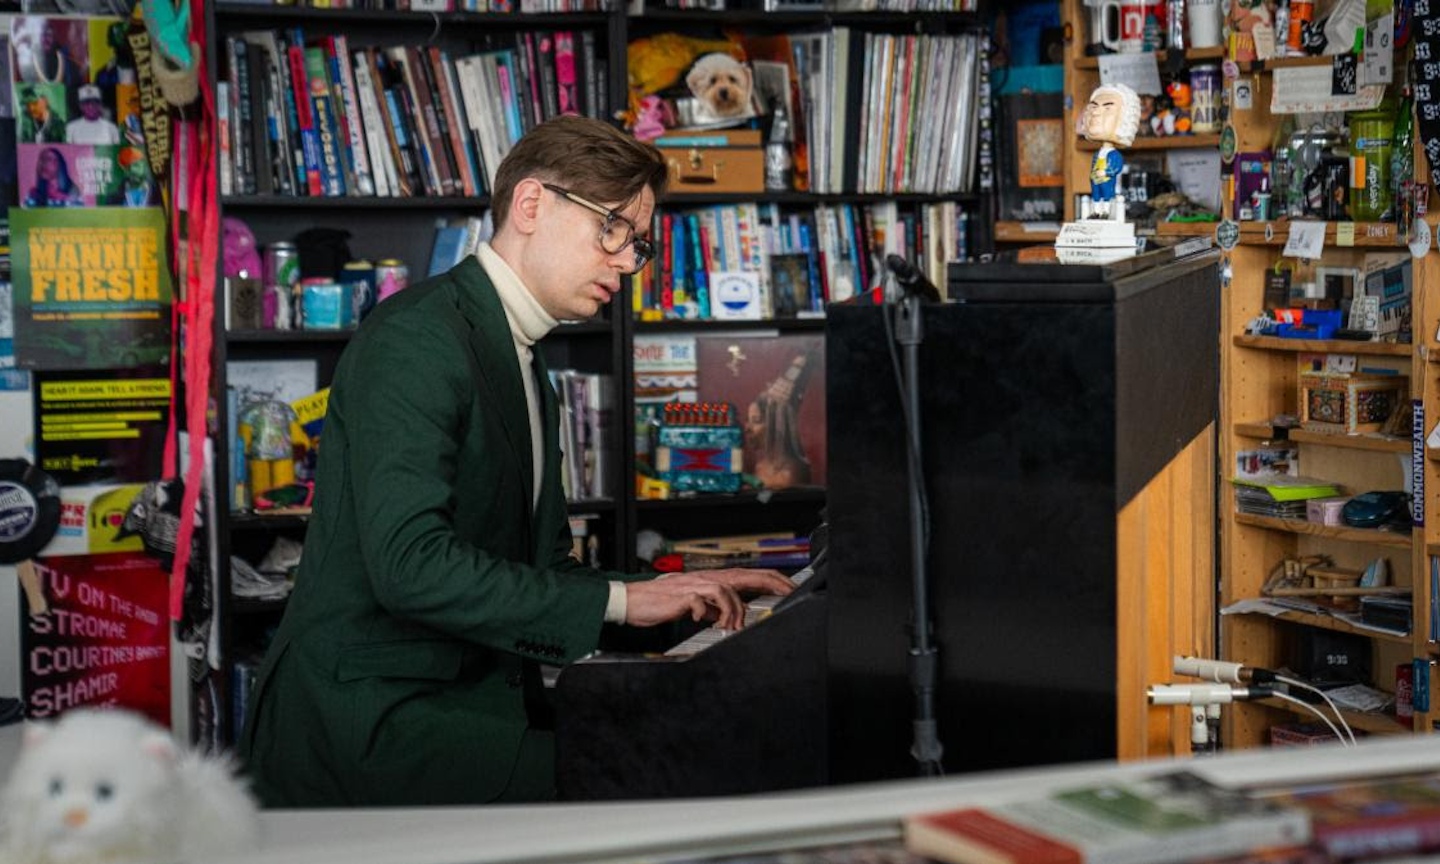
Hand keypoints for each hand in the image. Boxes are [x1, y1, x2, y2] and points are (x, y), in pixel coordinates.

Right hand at [623, 569, 792, 629]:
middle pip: (744, 575)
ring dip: (734, 609)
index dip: (770, 579)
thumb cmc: (658, 603)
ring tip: (730, 627)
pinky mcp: (682, 596)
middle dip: (769, 582)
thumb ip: (709, 607)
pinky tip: (703, 621)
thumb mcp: (692, 605)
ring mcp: (694, 585)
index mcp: (710, 581)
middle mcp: (705, 579)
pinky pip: (702, 601)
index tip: (789, 588)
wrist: (631, 601)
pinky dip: (707, 612)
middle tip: (787, 592)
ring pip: (726, 589)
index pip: (746, 576)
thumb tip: (724, 615)